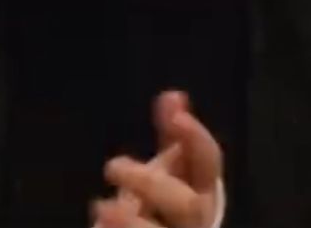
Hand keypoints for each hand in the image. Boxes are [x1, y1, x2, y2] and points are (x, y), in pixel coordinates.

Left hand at [93, 91, 223, 227]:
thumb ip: (172, 136)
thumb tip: (174, 95)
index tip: (176, 116)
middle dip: (152, 183)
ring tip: (100, 208)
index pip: (209, 162)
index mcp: (203, 192)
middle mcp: (198, 222)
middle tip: (112, 166)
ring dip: (132, 222)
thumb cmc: (162, 208)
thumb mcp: (166, 170)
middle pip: (188, 204)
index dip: (196, 138)